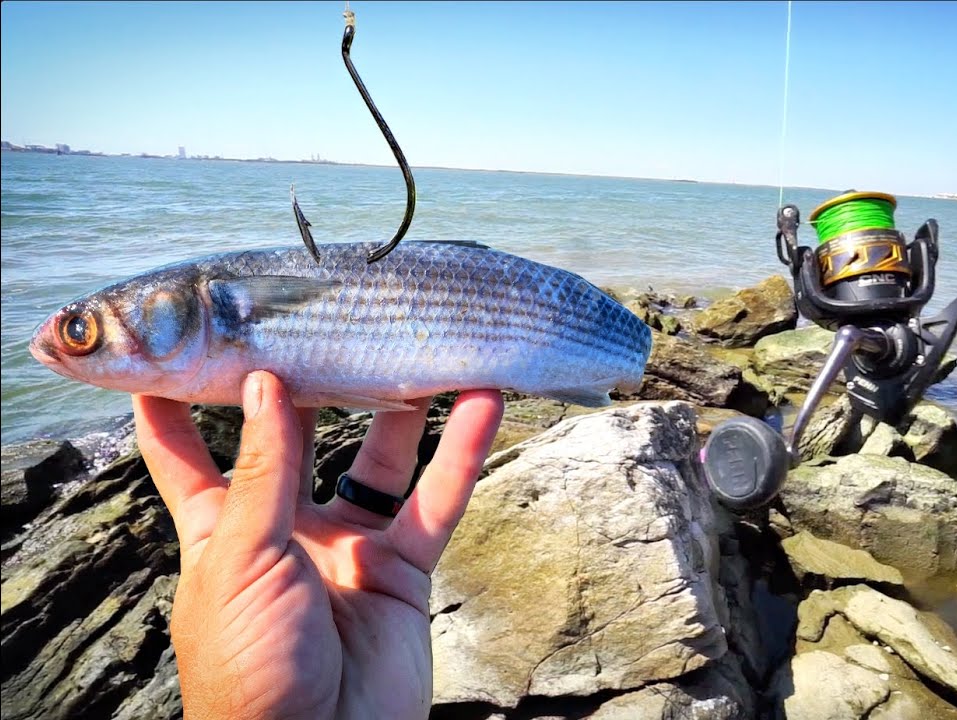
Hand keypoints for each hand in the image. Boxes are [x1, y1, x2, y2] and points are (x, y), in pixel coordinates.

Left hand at [133, 371, 502, 718]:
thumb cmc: (247, 666)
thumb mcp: (237, 559)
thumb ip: (263, 472)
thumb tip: (271, 385)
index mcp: (219, 528)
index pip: (188, 450)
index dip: (181, 399)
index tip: (186, 340)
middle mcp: (283, 528)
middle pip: (297, 438)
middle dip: (312, 383)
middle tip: (332, 320)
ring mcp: (346, 547)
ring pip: (380, 460)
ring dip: (404, 407)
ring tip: (424, 347)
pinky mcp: (401, 569)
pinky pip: (436, 501)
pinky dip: (462, 453)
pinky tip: (484, 404)